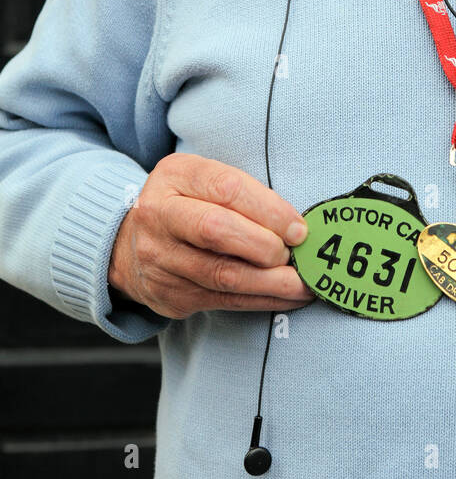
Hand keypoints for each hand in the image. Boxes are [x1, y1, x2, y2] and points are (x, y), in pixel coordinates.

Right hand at [108, 153, 315, 317]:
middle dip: (265, 246)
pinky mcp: (169, 295)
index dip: (270, 210)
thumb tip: (296, 227)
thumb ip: (244, 195)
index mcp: (174, 176)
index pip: (227, 189)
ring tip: (304, 283)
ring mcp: (160, 259)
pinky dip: (263, 300)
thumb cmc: (187, 205)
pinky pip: (225, 301)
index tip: (298, 228)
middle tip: (294, 254)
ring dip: (273, 282)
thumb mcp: (205, 180)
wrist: (128, 246)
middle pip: (217, 231)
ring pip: (223, 275)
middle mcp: (159, 216)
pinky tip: (288, 297)